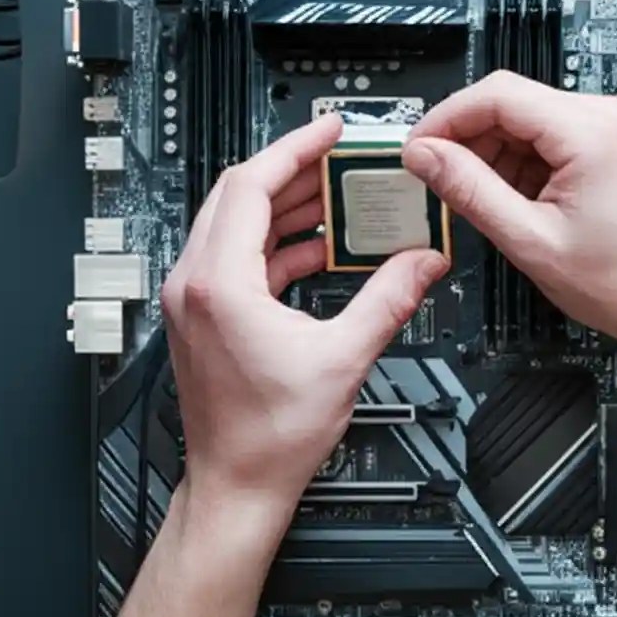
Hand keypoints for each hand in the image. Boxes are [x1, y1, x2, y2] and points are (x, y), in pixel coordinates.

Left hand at [160, 115, 448, 516]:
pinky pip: (236, 258)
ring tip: (335, 199)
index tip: (327, 131)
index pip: (250, 185)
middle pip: (238, 196)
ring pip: (234, 225)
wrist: (236, 485)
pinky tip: (317, 249)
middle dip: (292, 172)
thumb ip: (389, 299)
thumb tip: (422, 261)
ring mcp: (193, 301)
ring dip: (285, 208)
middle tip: (338, 160)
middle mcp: (194, 284)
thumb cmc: (269, 437)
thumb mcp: (344, 358)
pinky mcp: (202, 317)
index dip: (294, 148)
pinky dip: (276, 246)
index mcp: (219, 283)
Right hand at [402, 71, 616, 351]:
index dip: (445, 119)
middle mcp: (605, 116)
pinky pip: (548, 139)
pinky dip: (520, 166)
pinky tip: (514, 204)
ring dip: (493, 156)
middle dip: (467, 140)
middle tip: (439, 183)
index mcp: (589, 131)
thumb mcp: (529, 240)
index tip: (417, 150)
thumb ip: (469, 191)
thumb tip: (425, 157)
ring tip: (485, 206)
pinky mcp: (610, 146)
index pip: (495, 94)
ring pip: (525, 121)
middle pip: (509, 102)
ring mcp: (611, 129)